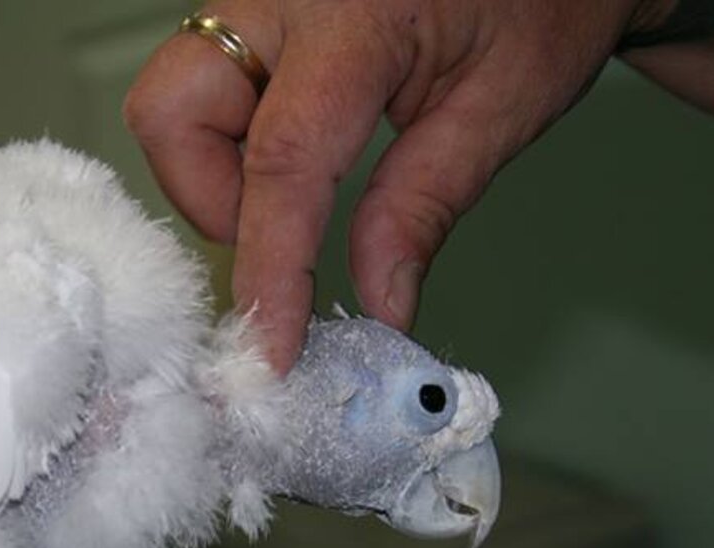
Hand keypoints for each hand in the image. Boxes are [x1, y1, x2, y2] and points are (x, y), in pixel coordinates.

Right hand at [125, 0, 667, 371]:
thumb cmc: (540, 4)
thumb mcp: (502, 106)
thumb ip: (424, 205)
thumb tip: (379, 307)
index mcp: (358, 16)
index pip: (283, 159)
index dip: (270, 267)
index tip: (270, 348)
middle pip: (173, 112)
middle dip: (208, 197)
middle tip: (285, 234)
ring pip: (172, 98)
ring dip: (215, 171)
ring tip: (299, 190)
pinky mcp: (253, 5)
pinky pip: (202, 82)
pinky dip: (229, 139)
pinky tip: (298, 150)